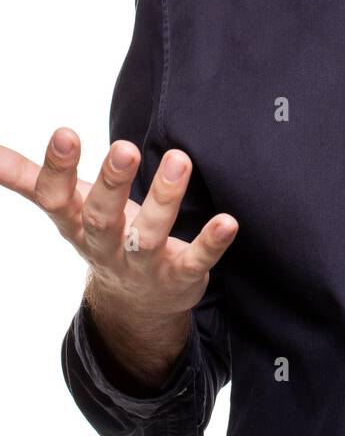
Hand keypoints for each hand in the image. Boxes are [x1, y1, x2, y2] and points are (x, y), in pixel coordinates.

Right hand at [0, 127, 238, 316]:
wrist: (135, 302)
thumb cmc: (101, 234)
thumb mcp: (62, 209)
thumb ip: (26, 178)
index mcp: (75, 224)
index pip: (57, 198)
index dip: (58, 169)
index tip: (65, 133)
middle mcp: (105, 246)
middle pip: (103, 218)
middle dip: (112, 184)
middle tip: (124, 147)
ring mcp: (143, 264)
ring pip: (150, 236)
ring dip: (165, 200)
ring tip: (180, 160)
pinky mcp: (180, 276)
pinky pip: (196, 261)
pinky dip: (211, 243)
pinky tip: (228, 222)